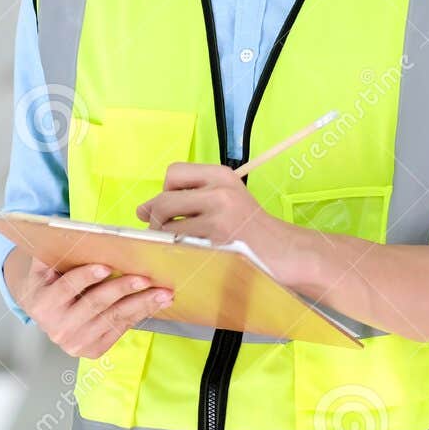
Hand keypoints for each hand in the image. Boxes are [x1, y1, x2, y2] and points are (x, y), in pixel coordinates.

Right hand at [15, 255, 173, 357]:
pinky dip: (141, 314)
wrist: (46, 314)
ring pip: (113, 318)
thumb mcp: (44, 267)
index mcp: (42, 303)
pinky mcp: (92, 350)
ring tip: (162, 292)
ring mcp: (76, 342)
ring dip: (141, 304)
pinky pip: (121, 329)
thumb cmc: (50, 284)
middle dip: (123, 289)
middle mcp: (58, 327)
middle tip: (145, 278)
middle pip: (95, 303)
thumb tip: (70, 228)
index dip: (87, 276)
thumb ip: (55, 252)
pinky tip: (155, 303)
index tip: (107, 266)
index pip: (67, 287)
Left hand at [136, 162, 279, 246]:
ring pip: (167, 226)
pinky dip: (177, 253)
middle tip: (168, 233)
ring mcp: (219, 217)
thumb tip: (140, 210)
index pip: (173, 173)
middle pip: (163, 200)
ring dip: (166, 240)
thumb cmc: (252, 230)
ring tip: (184, 246)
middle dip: (156, 220)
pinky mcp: (218, 242)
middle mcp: (220, 191)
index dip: (166, 192)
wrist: (288, 251)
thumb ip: (189, 198)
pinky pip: (180, 245)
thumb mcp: (228, 199)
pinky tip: (192, 256)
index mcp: (222, 175)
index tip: (175, 209)